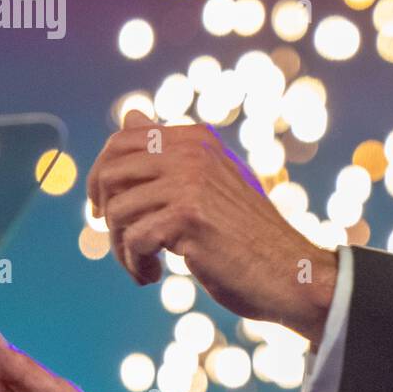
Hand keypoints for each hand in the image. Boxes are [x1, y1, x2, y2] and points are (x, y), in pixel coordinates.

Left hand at [87, 111, 336, 343]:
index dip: (102, 175)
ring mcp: (191, 183)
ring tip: (144, 265)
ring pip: (117, 211)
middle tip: (122, 241)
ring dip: (120, 248)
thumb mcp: (212, 181)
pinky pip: (132, 239)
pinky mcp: (188, 218)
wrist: (289, 272)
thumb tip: (130, 115)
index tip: (106, 208)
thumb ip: (172, 151)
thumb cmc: (248, 234)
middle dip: (105, 212)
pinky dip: (134, 264)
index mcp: (198, 139)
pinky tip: (152, 276)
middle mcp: (194, 152)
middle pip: (110, 172)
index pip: (123, 139)